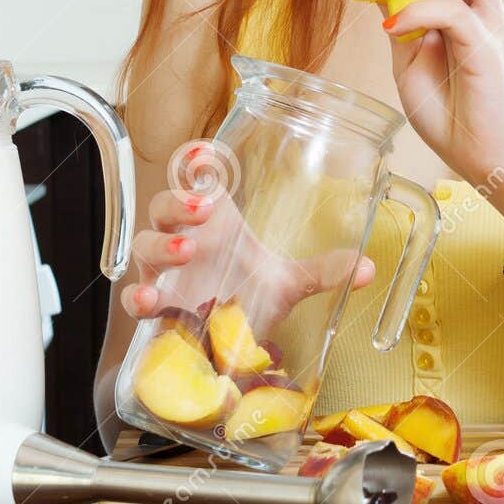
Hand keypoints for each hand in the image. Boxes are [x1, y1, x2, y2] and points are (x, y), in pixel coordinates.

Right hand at [119, 142, 375, 335]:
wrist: (228, 348)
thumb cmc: (250, 299)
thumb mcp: (288, 283)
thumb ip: (323, 272)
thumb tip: (368, 267)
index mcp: (217, 223)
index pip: (196, 180)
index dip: (194, 163)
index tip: (205, 155)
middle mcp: (188, 241)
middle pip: (165, 205)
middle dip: (178, 202)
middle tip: (204, 209)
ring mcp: (167, 273)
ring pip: (146, 244)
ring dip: (161, 244)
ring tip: (187, 252)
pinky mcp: (158, 305)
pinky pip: (134, 294)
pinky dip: (137, 294)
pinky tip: (150, 299)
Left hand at [379, 0, 503, 189]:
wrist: (482, 157)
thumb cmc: (450, 109)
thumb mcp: (409, 55)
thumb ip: (397, 16)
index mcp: (467, 0)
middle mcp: (484, 4)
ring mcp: (490, 25)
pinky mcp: (488, 51)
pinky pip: (457, 13)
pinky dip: (418, 12)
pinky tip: (392, 29)